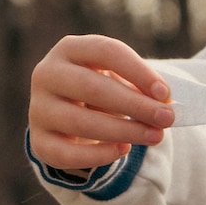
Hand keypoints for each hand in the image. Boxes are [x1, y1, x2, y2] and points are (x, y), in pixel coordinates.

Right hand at [28, 34, 174, 173]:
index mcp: (71, 49)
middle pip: (92, 87)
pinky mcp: (39, 140)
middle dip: (135, 105)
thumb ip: (143, 88)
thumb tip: (166, 106)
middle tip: (167, 118)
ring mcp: (39, 108)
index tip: (165, 94)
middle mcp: (48, 74)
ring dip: (124, 131)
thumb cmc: (106, 91)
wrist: (71, 114)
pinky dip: (98, 155)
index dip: (138, 72)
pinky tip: (124, 150)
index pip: (106, 51)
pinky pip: (67, 153)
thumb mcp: (123, 80)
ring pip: (80, 122)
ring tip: (155, 136)